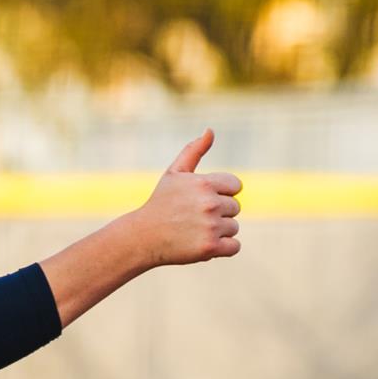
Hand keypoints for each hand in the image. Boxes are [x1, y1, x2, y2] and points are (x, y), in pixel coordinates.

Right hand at [125, 129, 241, 266]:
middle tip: (193, 218)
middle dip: (218, 213)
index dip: (220, 193)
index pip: (235, 186)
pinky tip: (202, 244)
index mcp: (204, 183)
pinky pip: (234, 247)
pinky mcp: (210, 247)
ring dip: (218, 231)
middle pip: (235, 208)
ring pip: (233, 227)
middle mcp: (210, 203)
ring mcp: (210, 226)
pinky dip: (223, 248)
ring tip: (194, 231)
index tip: (200, 200)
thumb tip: (210, 130)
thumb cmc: (160, 204)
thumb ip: (193, 151)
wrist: (142, 237)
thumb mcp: (174, 174)